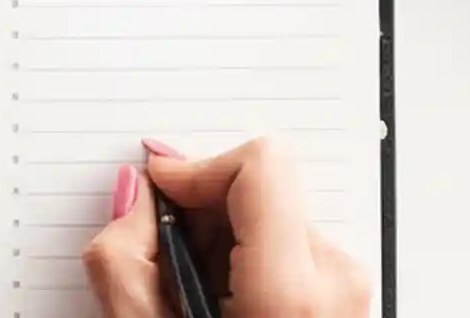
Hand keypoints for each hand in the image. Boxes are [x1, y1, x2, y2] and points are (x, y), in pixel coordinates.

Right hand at [82, 138, 370, 317]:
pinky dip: (244, 264)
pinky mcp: (344, 300)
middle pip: (260, 190)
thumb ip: (123, 259)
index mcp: (290, 293)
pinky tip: (219, 310)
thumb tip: (134, 198)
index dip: (195, 168)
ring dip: (220, 244)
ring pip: (270, 217)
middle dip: (200, 214)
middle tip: (163, 264)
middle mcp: (334, 283)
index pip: (259, 166)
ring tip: (194, 302)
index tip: (157, 188)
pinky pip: (286, 248)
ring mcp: (346, 293)